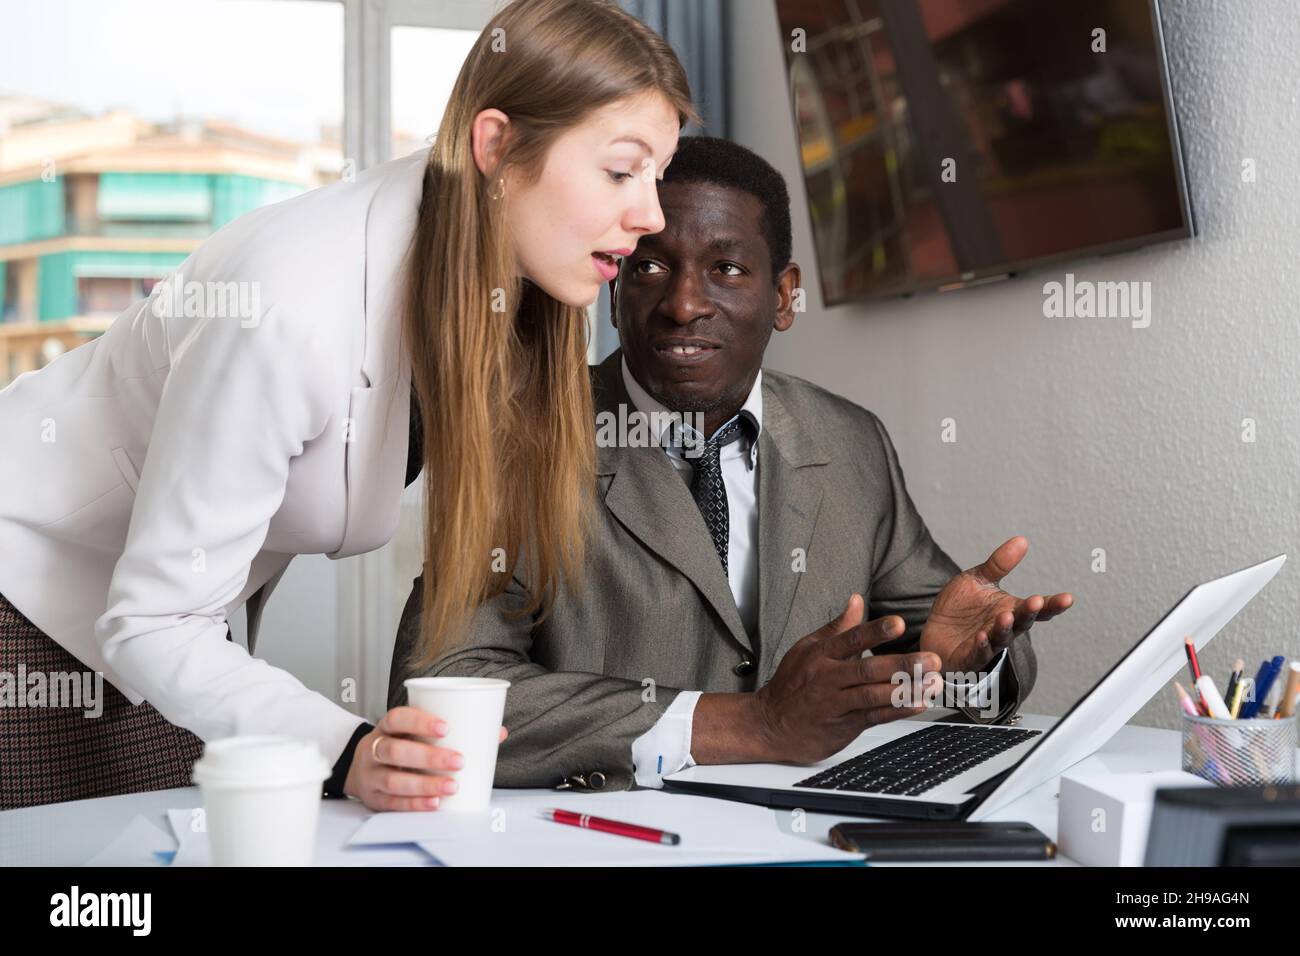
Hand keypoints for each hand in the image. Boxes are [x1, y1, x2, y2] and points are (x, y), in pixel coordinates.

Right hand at [343, 706, 508, 810]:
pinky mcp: (374, 798)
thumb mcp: (414, 733)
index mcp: (386, 728)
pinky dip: (414, 804)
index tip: (446, 727)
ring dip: (425, 784)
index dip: (420, 722)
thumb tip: (497, 731)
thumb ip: (452, 730)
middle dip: (429, 757)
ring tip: (452, 786)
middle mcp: (374, 750)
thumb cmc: (400, 745)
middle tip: (459, 761)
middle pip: (395, 751)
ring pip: (394, 780)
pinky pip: (393, 803)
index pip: (397, 718)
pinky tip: (434, 803)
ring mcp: (371, 775)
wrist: (360, 767)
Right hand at [750, 593, 942, 763]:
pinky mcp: (842, 726)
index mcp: (821, 654)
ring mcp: (835, 703)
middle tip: (931, 658)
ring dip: (907, 688)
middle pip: (868, 669)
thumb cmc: (791, 685)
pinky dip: (898, 710)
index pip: (851, 638)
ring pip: (874, 694)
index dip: (876, 631)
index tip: (899, 624)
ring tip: (934, 682)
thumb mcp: (807, 649)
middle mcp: (828, 678)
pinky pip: (874, 717)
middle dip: (903, 663)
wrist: (768, 725)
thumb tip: (857, 600)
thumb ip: (837, 627)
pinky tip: (918, 703)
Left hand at [920, 536, 1072, 675]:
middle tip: (1036, 601)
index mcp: (1010, 608)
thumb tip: (1022, 540)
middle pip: (1022, 622)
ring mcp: (988, 644)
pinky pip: (978, 653)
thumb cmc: (961, 607)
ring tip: (1006, 616)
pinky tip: (981, 637)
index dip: (1052, 604)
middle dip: (1029, 612)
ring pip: (1001, 638)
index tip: (1067, 598)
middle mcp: (1004, 627)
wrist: (935, 631)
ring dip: (1004, 628)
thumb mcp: (978, 580)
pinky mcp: (969, 656)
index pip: (1036, 608)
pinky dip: (981, 646)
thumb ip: (999, 565)